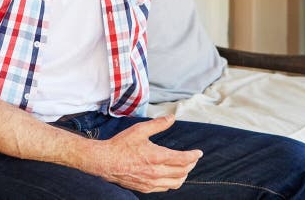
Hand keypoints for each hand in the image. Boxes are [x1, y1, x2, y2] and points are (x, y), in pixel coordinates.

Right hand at [82, 115, 202, 192]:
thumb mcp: (140, 130)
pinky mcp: (145, 188)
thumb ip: (158, 124)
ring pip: (176, 182)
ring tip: (185, 168)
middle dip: (191, 164)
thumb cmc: (121, 145)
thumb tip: (172, 117)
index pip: (183, 159)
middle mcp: (156, 172)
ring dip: (184, 175)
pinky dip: (173, 182)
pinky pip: (165, 188)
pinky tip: (171, 176)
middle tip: (193, 158)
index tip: (199, 153)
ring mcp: (151, 182)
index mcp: (157, 156)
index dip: (193, 156)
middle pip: (182, 172)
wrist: (105, 162)